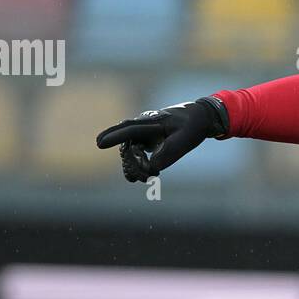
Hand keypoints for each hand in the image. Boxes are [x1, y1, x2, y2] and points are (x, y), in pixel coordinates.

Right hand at [95, 97, 227, 182]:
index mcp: (153, 122)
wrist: (199, 119)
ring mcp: (143, 132)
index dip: (114, 136)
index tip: (99, 144)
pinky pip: (136, 153)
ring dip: (133, 166)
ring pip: (130, 150)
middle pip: (127, 144)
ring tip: (140, 179)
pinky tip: (145, 175)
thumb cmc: (192, 127)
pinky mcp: (146, 139)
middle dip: (128, 162)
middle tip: (134, 178)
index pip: (130, 130)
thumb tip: (150, 168)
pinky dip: (138, 165)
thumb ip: (167, 155)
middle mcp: (144, 125)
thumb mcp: (184, 142)